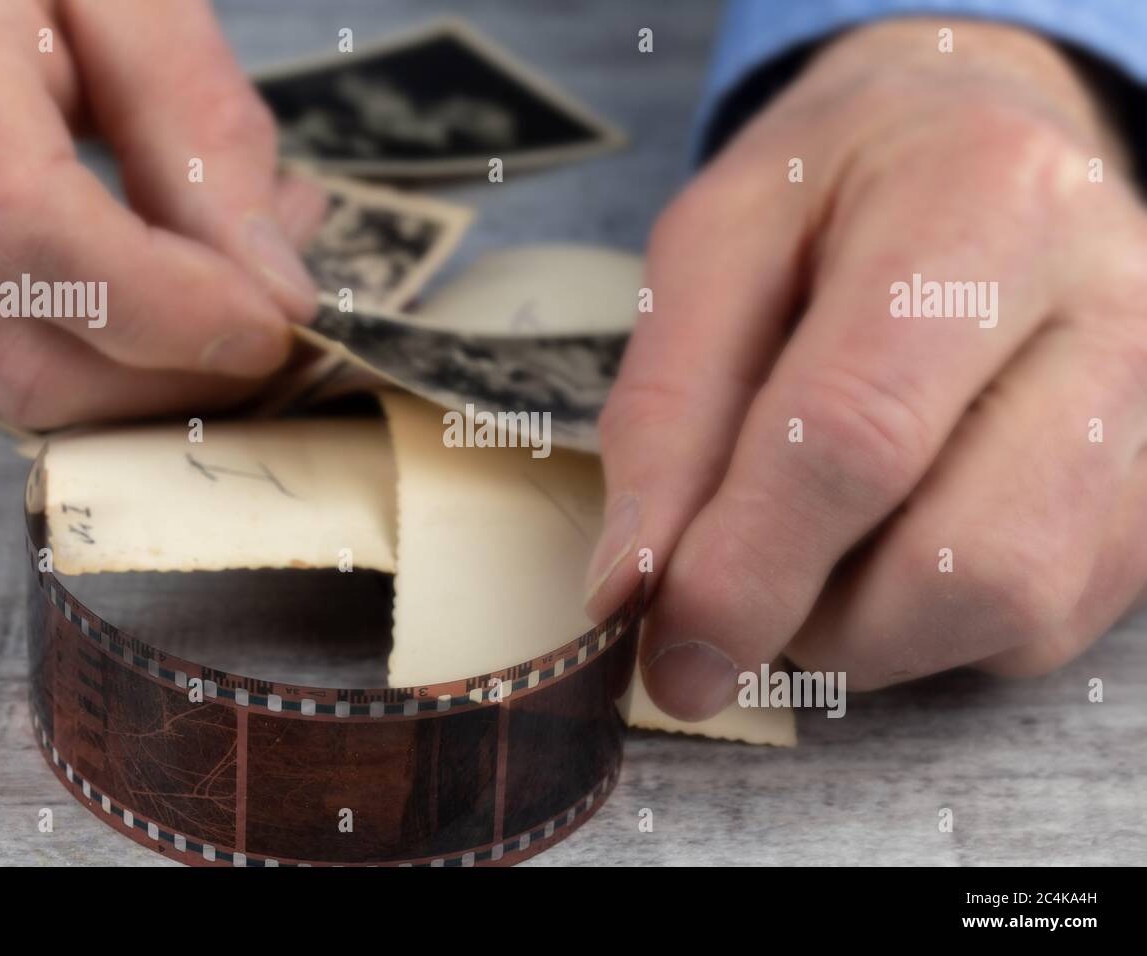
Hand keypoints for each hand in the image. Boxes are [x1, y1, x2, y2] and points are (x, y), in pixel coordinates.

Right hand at [0, 0, 325, 426]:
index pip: (22, 232)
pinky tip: (162, 260)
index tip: (276, 323)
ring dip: (168, 359)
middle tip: (284, 283)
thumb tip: (277, 293)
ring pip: (35, 386)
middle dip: (192, 366)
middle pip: (35, 360)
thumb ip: (202, 127)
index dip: (166, 305)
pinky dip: (118, 347)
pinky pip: (17, 366)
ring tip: (237, 248)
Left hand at [589, 19, 1146, 719]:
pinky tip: (892, 531)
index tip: (671, 654)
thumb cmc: (830, 186)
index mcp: (985, 204)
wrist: (972, 139)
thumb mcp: (711, 247)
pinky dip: (932, 620)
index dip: (750, 568)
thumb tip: (635, 591)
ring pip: (1014, 610)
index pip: (860, 434)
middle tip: (738, 583)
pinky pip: (1042, 625)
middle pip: (968, 561)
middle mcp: (1117, 307)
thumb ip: (666, 413)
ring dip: (872, 627)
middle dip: (817, 618)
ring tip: (814, 536)